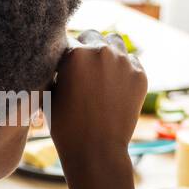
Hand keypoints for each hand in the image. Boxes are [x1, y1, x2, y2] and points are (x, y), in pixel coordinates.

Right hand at [47, 32, 147, 188]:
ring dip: (107, 51)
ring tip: (100, 71)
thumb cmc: (65, 126)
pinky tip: (115, 86)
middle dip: (85, 47)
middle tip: (82, 67)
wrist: (96, 151)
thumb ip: (54, 69)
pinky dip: (123, 68)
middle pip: (91, 36)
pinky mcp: (140, 75)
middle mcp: (100, 51)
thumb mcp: (49, 93)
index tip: (65, 62)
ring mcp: (123, 62)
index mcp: (74, 53)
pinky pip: (131, 61)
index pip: (67, 38)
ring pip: (114, 42)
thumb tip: (52, 56)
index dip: (65, 52)